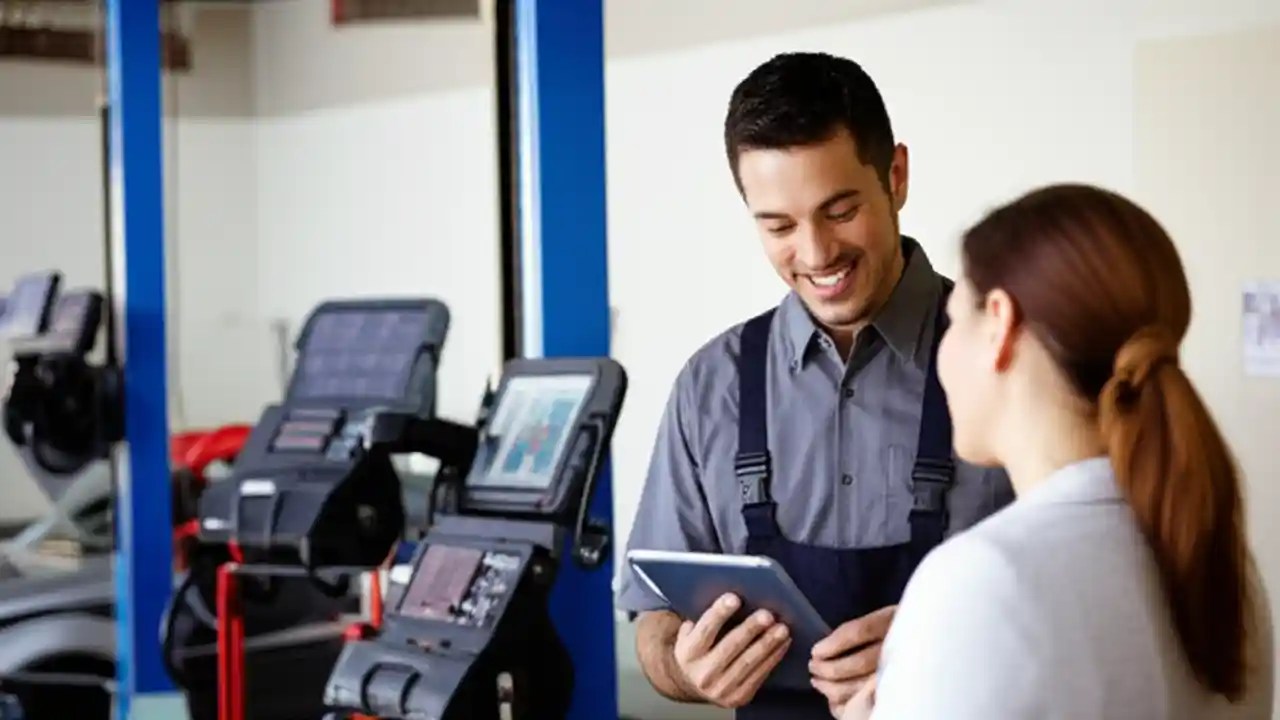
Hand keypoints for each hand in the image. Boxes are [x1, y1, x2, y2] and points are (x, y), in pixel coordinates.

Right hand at [672, 593, 791, 707]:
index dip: (719, 613)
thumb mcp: (688, 635)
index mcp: (688, 654)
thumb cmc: (695, 651)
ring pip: (748, 662)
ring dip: (767, 644)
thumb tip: (728, 599)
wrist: (691, 685)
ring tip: (782, 629)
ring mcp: (721, 689)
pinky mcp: (738, 697)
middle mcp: (703, 673)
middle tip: (767, 615)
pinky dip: (773, 658)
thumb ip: (701, 620)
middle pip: (730, 647)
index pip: (705, 630)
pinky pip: (759, 675)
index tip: (734, 598)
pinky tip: (782, 644)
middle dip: (750, 629)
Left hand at [809, 605, 894, 714]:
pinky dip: (848, 705)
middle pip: (860, 661)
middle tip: (813, 668)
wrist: (929, 644)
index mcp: (892, 619)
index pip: (858, 631)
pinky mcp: (898, 690)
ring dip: (834, 688)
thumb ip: (859, 632)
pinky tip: (835, 701)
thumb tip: (823, 652)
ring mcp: (901, 671)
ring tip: (818, 683)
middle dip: (830, 668)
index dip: (833, 644)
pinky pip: (871, 704)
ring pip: (864, 686)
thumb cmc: (893, 631)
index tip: (815, 651)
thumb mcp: (880, 620)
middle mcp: (900, 645)